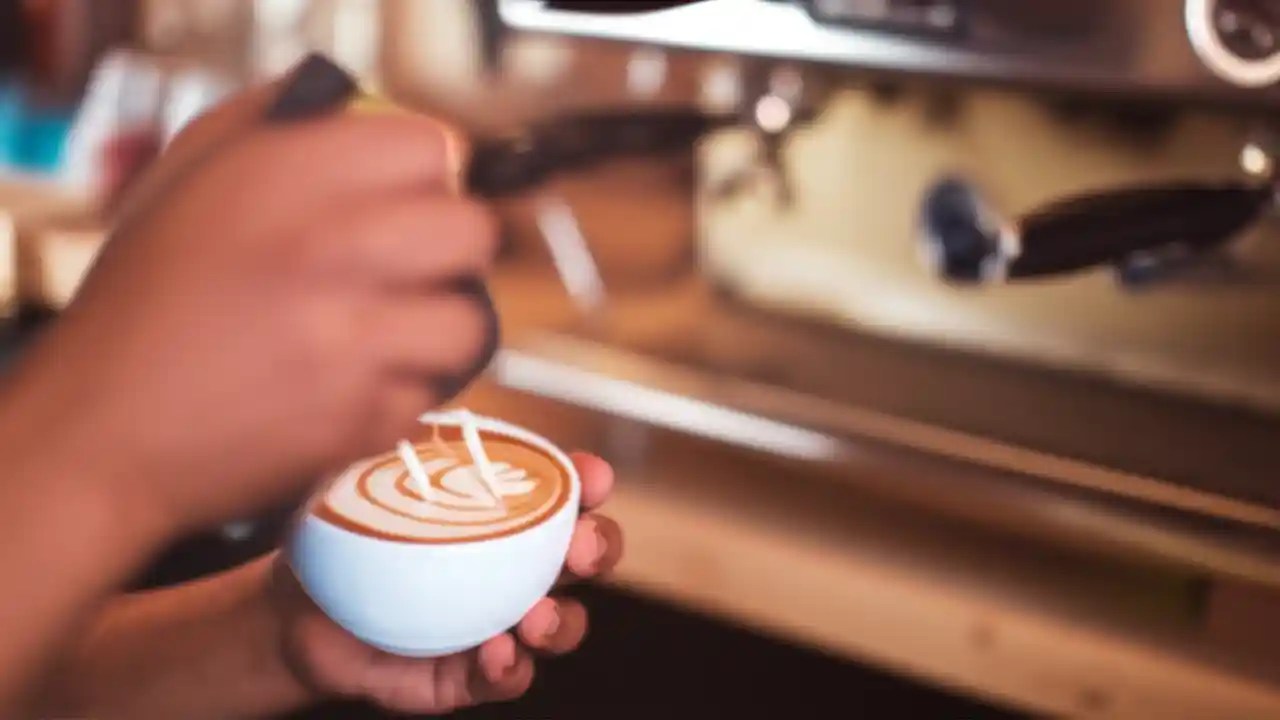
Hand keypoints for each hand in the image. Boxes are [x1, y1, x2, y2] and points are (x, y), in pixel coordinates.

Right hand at [3, 65, 497, 538]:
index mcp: (284, 174)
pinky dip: (399, 396)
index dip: (422, 175)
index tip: (406, 197)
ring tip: (388, 334)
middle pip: (471, 231)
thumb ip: (274, 125)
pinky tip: (349, 388)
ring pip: (467, 320)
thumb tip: (359, 110)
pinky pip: (430, 394)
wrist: (102, 428)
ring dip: (436, 330)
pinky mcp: (362, 416)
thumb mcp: (189, 177)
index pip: (429, 148)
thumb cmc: (146, 300)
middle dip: (448, 250)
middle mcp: (328, 247)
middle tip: (411, 267)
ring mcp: (352, 338)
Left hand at [270, 452, 622, 714]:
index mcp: (504, 513)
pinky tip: (494, 654)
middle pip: (587, 556)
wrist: (292, 612)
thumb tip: (408, 390)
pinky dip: (510, 669)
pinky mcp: (467, 674)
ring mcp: (497, 621)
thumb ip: (395, 442)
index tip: (591, 477)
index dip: (590, 482)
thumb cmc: (339, 533)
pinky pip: (507, 679)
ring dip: (561, 622)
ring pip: (561, 625)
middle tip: (579, 550)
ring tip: (535, 619)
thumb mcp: (361, 478)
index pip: (564, 491)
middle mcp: (515, 566)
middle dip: (598, 548)